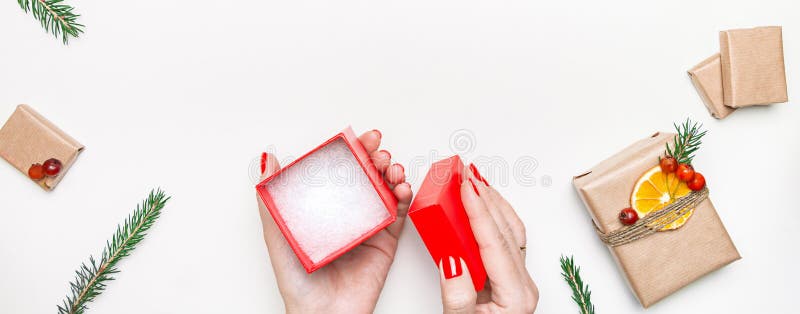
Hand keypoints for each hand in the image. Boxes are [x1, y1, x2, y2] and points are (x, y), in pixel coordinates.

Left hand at [256, 129, 412, 313]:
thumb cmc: (298, 282)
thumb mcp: (277, 235)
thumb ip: (272, 198)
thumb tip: (267, 162)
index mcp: (324, 207)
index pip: (340, 170)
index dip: (351, 150)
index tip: (358, 137)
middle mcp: (348, 213)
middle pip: (366, 175)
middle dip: (375, 156)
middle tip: (377, 149)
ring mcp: (369, 226)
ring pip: (386, 189)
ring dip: (392, 172)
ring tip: (390, 168)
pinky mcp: (387, 242)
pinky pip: (399, 214)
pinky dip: (404, 196)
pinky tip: (401, 187)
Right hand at [438, 164, 538, 312]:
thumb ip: (456, 293)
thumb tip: (451, 257)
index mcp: (516, 296)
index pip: (495, 242)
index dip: (479, 210)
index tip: (465, 185)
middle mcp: (522, 285)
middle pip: (506, 230)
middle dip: (485, 196)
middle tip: (465, 172)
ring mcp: (518, 281)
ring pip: (510, 231)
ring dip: (492, 202)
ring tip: (473, 179)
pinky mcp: (509, 279)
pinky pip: (505, 239)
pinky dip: (493, 217)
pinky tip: (482, 205)